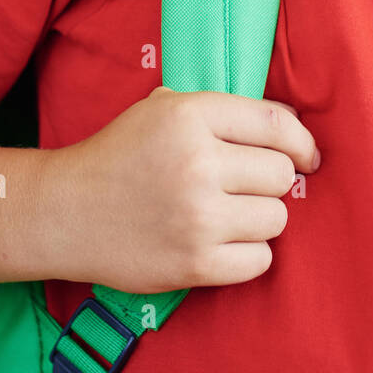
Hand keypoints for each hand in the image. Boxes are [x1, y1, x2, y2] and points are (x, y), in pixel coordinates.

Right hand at [47, 87, 320, 293]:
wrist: (64, 212)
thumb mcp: (164, 108)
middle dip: (271, 181)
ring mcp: (197, 217)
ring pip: (277, 218)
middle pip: (281, 174)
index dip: (303, 142)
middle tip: (245, 187)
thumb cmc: (122, 154)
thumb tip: (293, 122)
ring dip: (260, 218)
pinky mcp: (194, 264)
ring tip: (229, 214)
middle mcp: (198, 164)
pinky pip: (260, 260)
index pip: (277, 124)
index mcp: (192, 116)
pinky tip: (224, 243)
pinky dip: (249, 254)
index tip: (308, 157)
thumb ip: (224, 111)